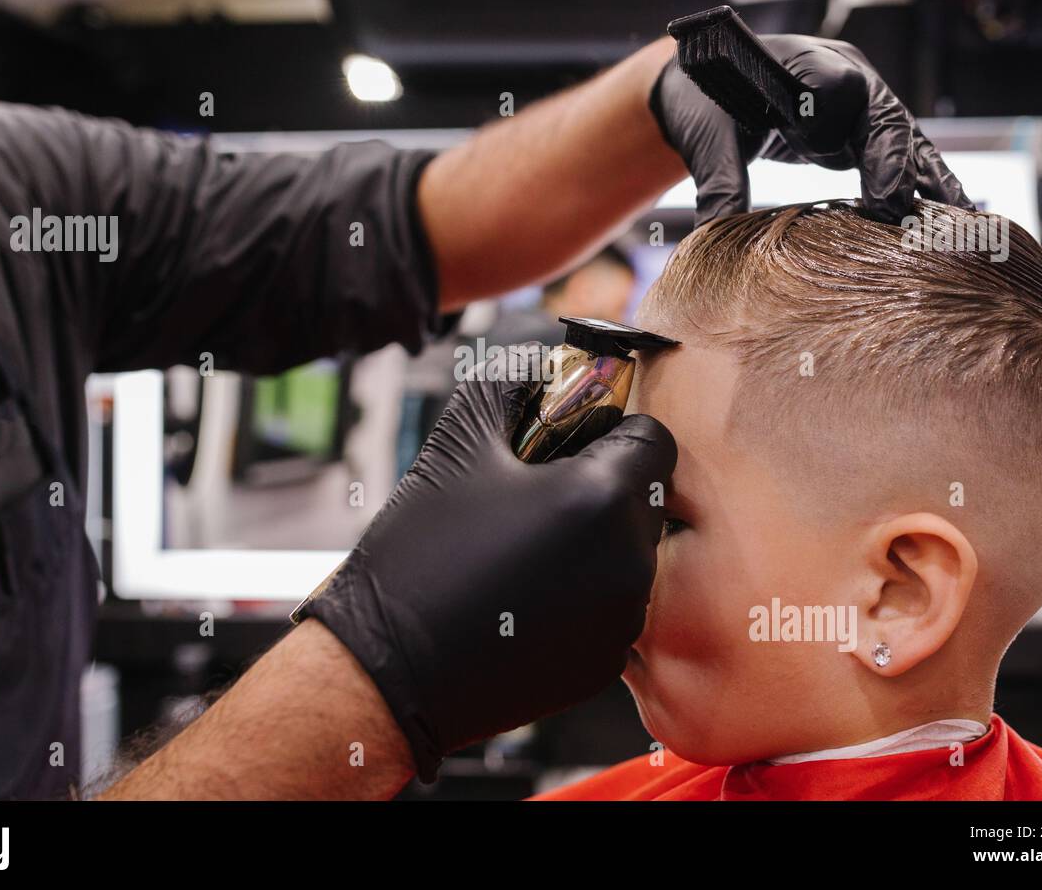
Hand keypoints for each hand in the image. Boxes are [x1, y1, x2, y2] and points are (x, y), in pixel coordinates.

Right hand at [300, 353, 675, 781]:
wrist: (387, 668)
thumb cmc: (419, 554)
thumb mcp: (459, 444)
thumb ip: (514, 387)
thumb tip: (547, 373)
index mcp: (602, 499)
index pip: (654, 438)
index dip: (612, 430)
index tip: (567, 442)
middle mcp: (628, 563)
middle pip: (643, 497)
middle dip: (600, 485)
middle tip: (533, 494)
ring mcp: (621, 622)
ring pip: (628, 553)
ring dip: (591, 540)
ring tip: (520, 549)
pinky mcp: (603, 665)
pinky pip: (610, 606)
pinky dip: (580, 593)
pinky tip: (522, 596)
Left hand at [651, 33, 972, 223]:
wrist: (705, 88)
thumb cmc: (707, 103)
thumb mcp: (709, 138)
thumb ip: (719, 180)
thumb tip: (718, 230)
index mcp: (805, 63)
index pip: (840, 86)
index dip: (842, 132)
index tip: (839, 173)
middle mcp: (845, 75)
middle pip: (887, 118)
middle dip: (896, 168)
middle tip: (894, 216)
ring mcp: (861, 102)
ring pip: (905, 140)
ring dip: (926, 181)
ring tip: (954, 223)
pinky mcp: (863, 129)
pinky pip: (900, 156)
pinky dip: (921, 184)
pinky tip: (948, 217)